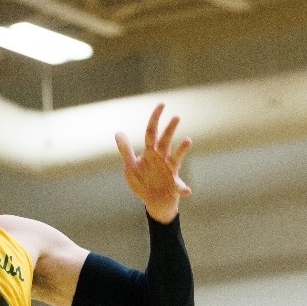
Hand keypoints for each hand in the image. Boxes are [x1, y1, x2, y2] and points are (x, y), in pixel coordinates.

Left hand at [115, 103, 191, 223]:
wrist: (154, 202)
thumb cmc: (143, 182)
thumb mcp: (130, 166)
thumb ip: (125, 150)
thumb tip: (118, 132)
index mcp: (151, 153)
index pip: (152, 132)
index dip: (155, 118)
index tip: (162, 104)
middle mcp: (162, 159)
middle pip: (165, 141)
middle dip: (169, 129)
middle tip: (176, 117)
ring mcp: (170, 171)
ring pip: (176, 157)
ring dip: (182, 149)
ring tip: (188, 141)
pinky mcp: (174, 185)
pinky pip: (180, 187)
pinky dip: (183, 189)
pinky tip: (187, 191)